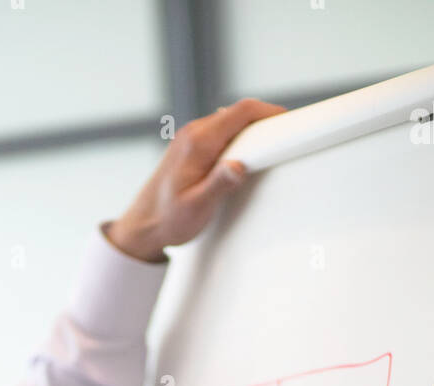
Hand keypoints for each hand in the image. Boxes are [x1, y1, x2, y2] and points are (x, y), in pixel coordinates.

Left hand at [105, 97, 286, 262]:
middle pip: (239, 112)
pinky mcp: (192, 147)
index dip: (270, 112)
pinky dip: (241, 137)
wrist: (142, 225)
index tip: (291, 121)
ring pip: (231, 121)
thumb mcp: (197, 207)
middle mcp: (194, 133)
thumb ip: (219, 185)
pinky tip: (250, 154)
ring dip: (254, 129)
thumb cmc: (168, 220)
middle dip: (266, 120)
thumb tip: (239, 165)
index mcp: (198, 142)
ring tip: (274, 145)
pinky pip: (222, 132)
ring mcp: (192, 137)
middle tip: (289, 135)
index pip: (242, 112)